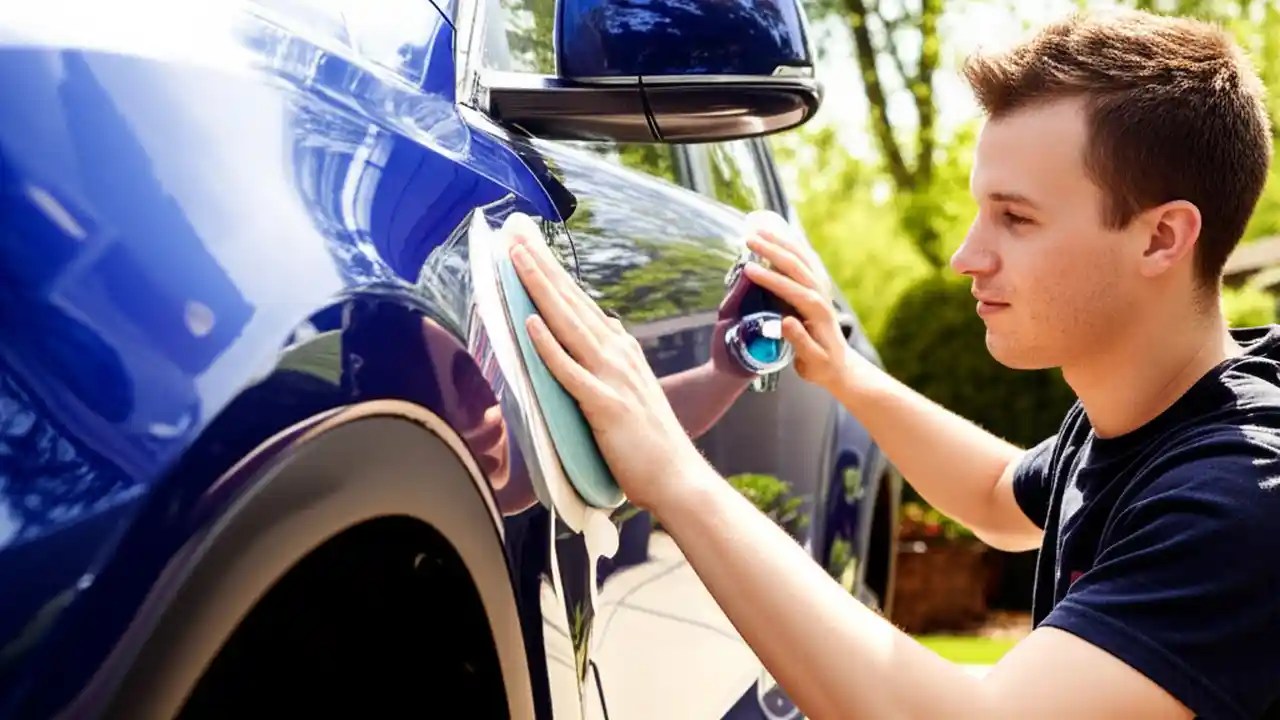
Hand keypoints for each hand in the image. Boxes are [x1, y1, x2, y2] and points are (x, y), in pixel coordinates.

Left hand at [508, 226, 709, 512]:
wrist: (678, 479)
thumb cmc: (650, 444)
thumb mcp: (631, 390)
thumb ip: (614, 360)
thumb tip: (602, 330)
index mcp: (620, 350)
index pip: (579, 303)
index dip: (553, 273)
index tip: (529, 246)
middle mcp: (617, 355)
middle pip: (571, 303)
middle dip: (541, 267)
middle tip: (513, 236)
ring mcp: (612, 378)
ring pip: (568, 325)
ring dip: (541, 289)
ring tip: (517, 259)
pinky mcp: (605, 406)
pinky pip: (571, 372)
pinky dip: (550, 346)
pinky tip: (530, 323)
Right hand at [741, 227, 852, 394]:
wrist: (841, 365)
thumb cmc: (822, 366)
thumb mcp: (811, 361)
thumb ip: (800, 342)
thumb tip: (785, 322)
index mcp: (817, 312)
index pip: (792, 289)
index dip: (769, 279)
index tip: (748, 270)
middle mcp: (820, 295)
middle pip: (796, 265)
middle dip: (772, 250)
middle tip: (749, 240)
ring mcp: (821, 288)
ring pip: (802, 257)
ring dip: (781, 241)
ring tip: (760, 229)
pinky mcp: (818, 287)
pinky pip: (806, 260)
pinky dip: (793, 245)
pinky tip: (781, 236)